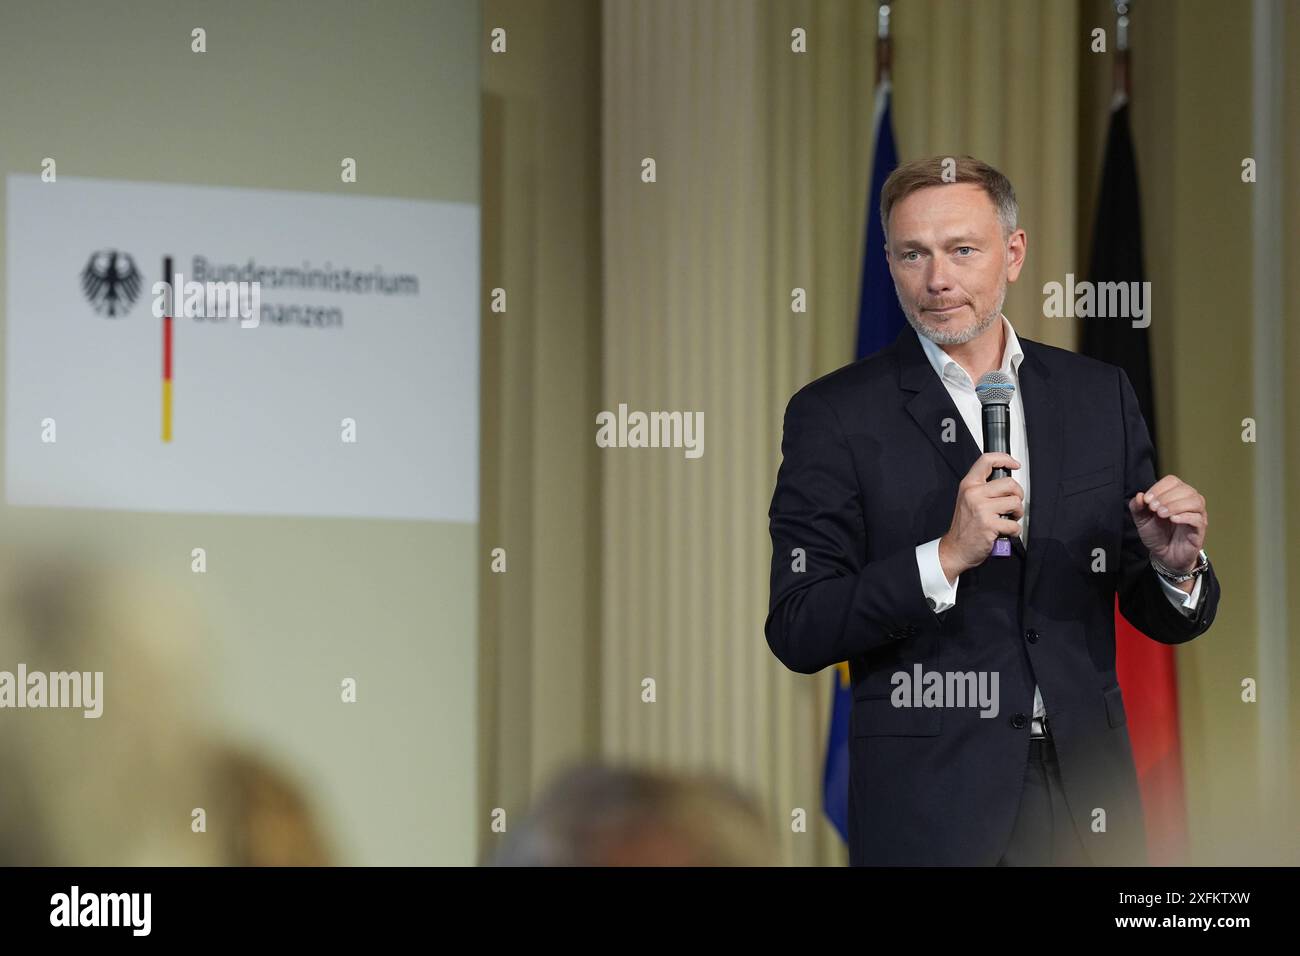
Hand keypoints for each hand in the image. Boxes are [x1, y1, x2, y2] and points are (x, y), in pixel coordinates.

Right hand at [938, 452, 1023, 582]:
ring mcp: (981, 509)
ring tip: (1008, 519)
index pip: (987, 460)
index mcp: (969, 485)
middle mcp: (974, 494)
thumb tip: (1006, 482)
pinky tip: (1005, 532)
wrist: (955, 549)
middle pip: (1009, 483)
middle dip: (1018, 495)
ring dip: (1017, 513)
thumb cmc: (965, 526)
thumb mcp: (967, 500)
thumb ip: (982, 488)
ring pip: (1015, 502)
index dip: (1004, 459)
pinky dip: (1014, 531)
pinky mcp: (989, 525)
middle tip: (1012, 504)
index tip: (1014, 464)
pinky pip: (1014, 524)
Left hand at [1129, 474, 1206, 573]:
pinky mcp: (1199, 530)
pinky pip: (1198, 519)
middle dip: (1166, 497)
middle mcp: (1189, 502)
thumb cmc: (1156, 534)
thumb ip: (1137, 507)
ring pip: (1195, 501)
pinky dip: (1185, 517)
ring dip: (1176, 505)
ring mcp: (1197, 515)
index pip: (1172, 481)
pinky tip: (1173, 520)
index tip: (1147, 500)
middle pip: (1185, 489)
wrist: (1164, 555)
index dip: (1159, 488)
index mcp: (1176, 495)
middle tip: (1153, 508)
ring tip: (1161, 514)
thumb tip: (1139, 495)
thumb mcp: (1141, 519)